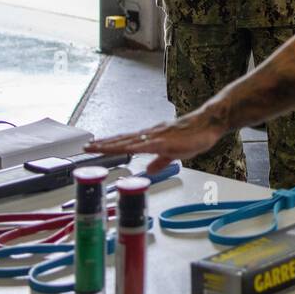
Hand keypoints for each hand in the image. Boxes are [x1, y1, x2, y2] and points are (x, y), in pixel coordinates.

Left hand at [85, 108, 223, 173]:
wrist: (208, 124)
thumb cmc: (194, 136)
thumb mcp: (175, 153)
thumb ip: (161, 161)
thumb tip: (150, 169)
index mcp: (150, 138)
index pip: (125, 142)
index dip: (108, 145)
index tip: (93, 147)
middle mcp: (150, 135)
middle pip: (122, 141)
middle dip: (103, 145)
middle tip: (85, 148)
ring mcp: (156, 136)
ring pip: (129, 141)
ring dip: (111, 145)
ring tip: (95, 147)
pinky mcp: (166, 141)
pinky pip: (146, 145)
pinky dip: (133, 147)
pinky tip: (123, 149)